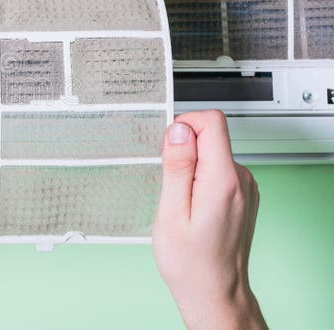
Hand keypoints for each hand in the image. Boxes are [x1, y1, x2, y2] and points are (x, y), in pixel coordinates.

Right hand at [153, 110, 265, 329]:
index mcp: (222, 180)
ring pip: (212, 153)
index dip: (184, 126)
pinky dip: (200, 180)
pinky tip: (193, 208)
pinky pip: (217, 169)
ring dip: (191, 169)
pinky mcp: (242, 195)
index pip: (211, 122)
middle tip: (172, 189)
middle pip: (210, 136)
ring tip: (182, 204)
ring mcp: (245, 187)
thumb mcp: (171, 212)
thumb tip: (179, 130)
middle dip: (184, 153)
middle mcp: (241, 180)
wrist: (214, 292)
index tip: (169, 150)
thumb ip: (177, 166)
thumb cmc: (190, 262)